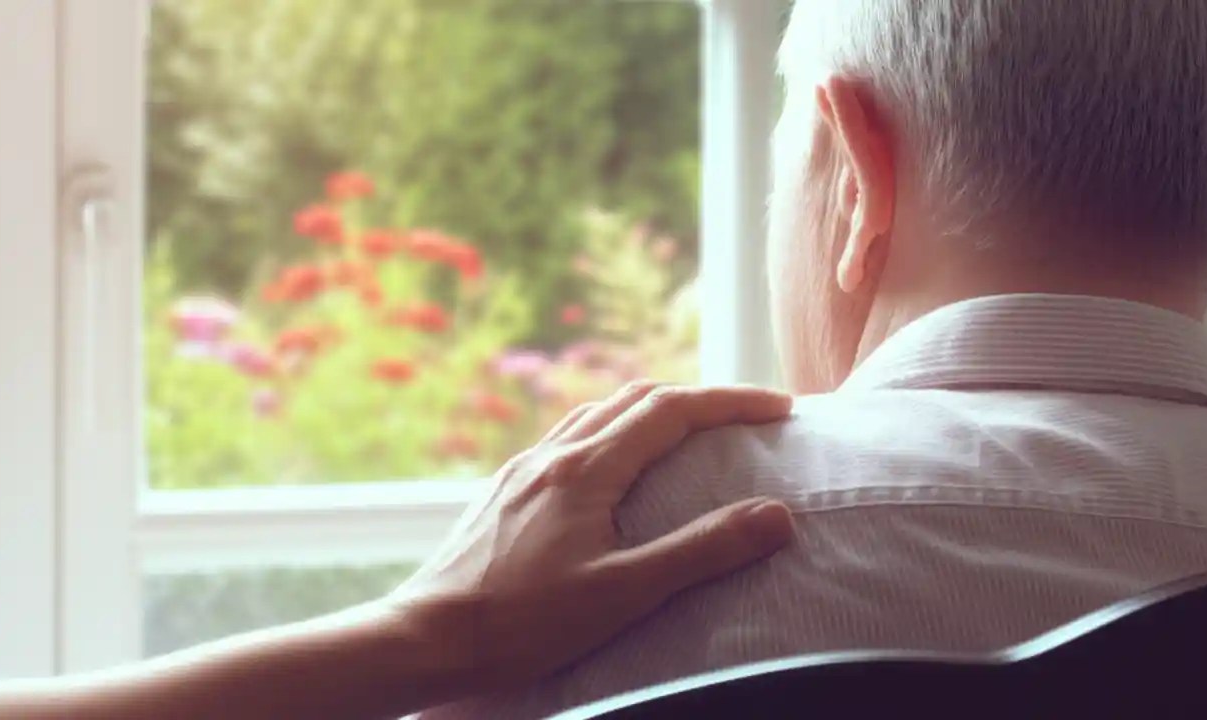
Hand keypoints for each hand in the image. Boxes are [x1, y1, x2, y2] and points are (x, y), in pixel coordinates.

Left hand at [392, 382, 795, 693]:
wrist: (426, 639)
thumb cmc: (522, 623)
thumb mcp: (623, 593)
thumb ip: (702, 551)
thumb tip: (776, 515)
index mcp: (585, 469)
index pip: (672, 409)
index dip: (731, 400)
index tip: (780, 407)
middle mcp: (552, 454)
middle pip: (635, 398)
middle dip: (697, 398)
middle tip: (744, 417)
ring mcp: (523, 469)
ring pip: (597, 413)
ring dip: (650, 410)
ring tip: (687, 434)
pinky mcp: (504, 490)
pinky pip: (568, 437)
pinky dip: (610, 431)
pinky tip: (611, 466)